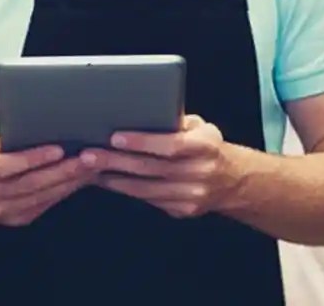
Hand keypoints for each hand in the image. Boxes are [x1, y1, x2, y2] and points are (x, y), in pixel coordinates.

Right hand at [0, 133, 93, 226]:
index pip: (8, 165)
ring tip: (89, 168)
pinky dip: (64, 192)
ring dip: (68, 183)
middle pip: (30, 184)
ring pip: (41, 197)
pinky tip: (79, 181)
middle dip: (61, 171)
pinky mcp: (18, 219)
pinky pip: (45, 205)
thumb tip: (30, 129)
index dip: (35, 158)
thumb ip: (0, 139)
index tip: (58, 149)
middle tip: (85, 159)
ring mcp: (3, 211)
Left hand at [80, 115, 237, 218]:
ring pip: (146, 189)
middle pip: (152, 168)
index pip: (170, 145)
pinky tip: (108, 181)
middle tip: (89, 154)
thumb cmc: (206, 146)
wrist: (233, 180)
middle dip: (116, 161)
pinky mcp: (184, 210)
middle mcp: (201, 172)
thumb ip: (174, 120)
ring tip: (92, 169)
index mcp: (205, 145)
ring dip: (115, 179)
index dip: (142, 142)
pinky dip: (126, 190)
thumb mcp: (199, 126)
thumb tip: (138, 112)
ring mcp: (193, 195)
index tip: (115, 137)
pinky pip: (149, 200)